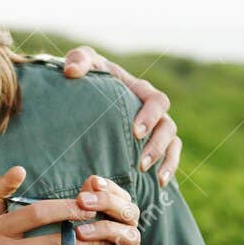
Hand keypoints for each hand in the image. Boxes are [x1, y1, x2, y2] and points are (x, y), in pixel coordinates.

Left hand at [58, 175, 141, 244]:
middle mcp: (124, 243)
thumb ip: (66, 220)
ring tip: (81, 232)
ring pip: (132, 237)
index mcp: (112, 228)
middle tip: (83, 201)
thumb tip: (58, 193)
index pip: (120, 198)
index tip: (90, 182)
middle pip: (131, 212)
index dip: (109, 188)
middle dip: (108, 202)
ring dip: (107, 230)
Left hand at [63, 46, 181, 186]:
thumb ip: (79, 60)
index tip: (136, 132)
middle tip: (141, 161)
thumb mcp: (83, 62)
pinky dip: (168, 169)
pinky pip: (170, 156)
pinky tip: (159, 184)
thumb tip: (71, 71)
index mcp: (140, 90)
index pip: (156, 100)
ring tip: (145, 172)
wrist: (86, 91)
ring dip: (163, 159)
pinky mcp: (151, 143)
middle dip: (157, 144)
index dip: (150, 116)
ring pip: (172, 142)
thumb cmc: (89, 75)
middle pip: (168, 125)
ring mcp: (155, 128)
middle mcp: (152, 110)